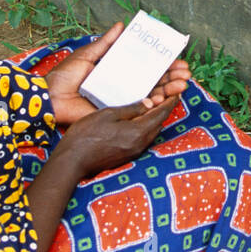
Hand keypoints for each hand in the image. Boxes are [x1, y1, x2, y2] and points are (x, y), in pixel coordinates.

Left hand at [44, 21, 192, 125]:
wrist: (50, 98)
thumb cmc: (65, 76)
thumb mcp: (87, 54)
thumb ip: (106, 43)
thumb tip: (122, 25)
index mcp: (117, 70)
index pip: (146, 66)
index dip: (163, 64)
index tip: (178, 59)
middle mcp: (122, 85)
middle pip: (153, 81)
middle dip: (172, 77)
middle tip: (186, 74)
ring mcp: (121, 100)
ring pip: (151, 95)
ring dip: (169, 90)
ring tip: (181, 85)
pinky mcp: (116, 113)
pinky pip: (138, 110)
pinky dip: (154, 105)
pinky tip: (165, 98)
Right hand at [55, 100, 177, 179]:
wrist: (72, 161)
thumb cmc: (87, 135)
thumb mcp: (109, 114)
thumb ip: (131, 109)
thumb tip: (149, 102)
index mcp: (138, 131)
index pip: (161, 114)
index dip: (170, 100)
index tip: (178, 90)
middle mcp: (140, 143)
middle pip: (159, 123)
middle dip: (165, 109)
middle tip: (168, 94)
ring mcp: (134, 151)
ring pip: (151, 131)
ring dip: (155, 118)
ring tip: (155, 104)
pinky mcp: (127, 155)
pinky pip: (143, 138)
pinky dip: (146, 126)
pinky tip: (139, 119)